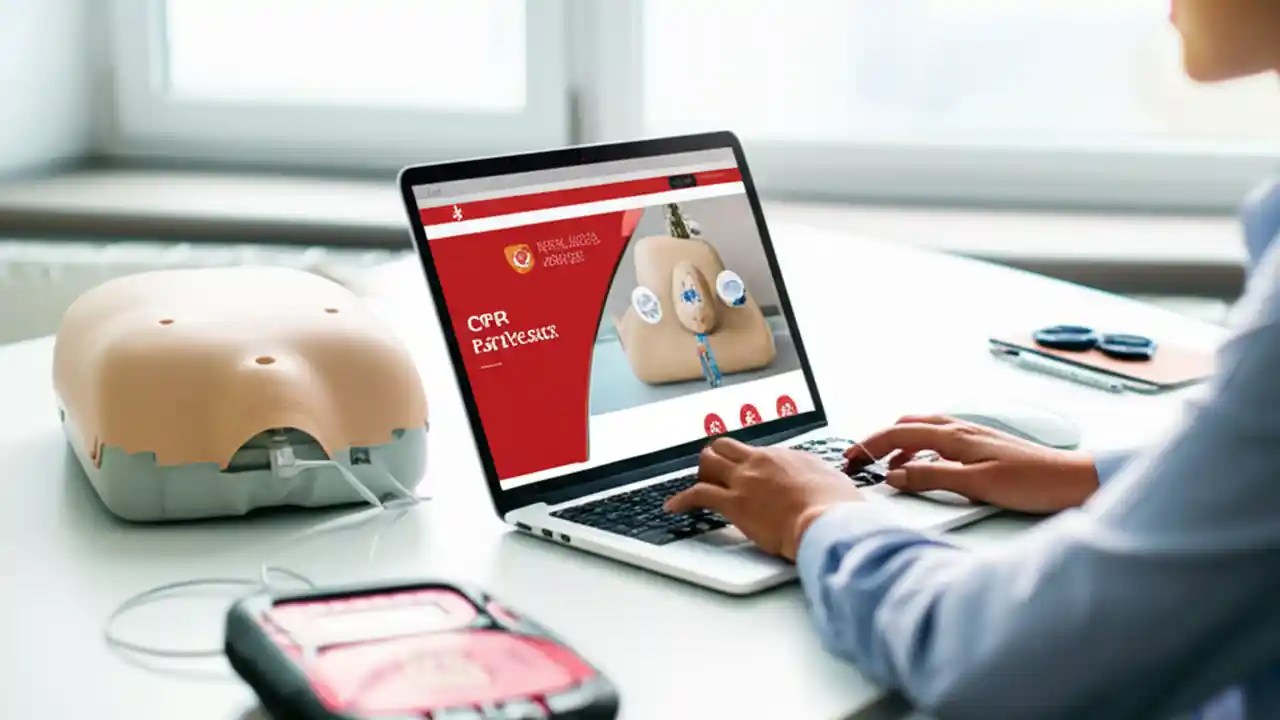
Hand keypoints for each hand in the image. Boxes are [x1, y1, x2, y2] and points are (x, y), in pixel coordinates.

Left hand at [664, 437, 862, 560]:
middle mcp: (763, 461)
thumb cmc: (838, 509)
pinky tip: (674, 507)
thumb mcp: (837, 486)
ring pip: (709, 461)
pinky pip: (698, 493)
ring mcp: (746, 479)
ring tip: (698, 486)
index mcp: (788, 457)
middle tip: (715, 474)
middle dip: (717, 459)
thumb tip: (831, 488)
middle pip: (727, 447)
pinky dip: (682, 500)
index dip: (750, 466)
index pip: (759, 453)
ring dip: (702, 473)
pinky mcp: (733, 502)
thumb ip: (825, 483)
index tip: (749, 475)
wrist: (828, 521)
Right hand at [845, 415, 1099, 513]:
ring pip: (923, 431)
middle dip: (880, 441)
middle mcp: (962, 430)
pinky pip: (940, 441)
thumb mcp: (977, 485)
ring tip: (886, 467)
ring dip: (900, 445)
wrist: (1074, 481)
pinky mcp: (984, 447)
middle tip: (861, 460)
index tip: (850, 460)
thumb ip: (932, 478)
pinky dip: (920, 450)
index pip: (899, 434)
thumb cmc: (1033, 483)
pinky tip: (924, 467)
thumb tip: (895, 476)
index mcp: (956, 436)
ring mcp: (974, 436)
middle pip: (907, 426)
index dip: (870, 446)